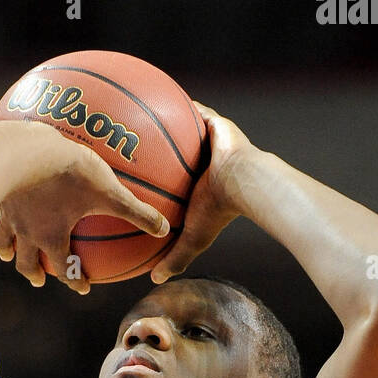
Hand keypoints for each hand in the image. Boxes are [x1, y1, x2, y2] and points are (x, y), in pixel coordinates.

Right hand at [0, 138, 168, 293]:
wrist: (21, 150)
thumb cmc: (67, 172)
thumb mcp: (108, 191)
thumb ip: (136, 211)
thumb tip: (164, 229)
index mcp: (52, 238)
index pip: (63, 269)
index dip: (74, 281)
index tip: (82, 287)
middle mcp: (27, 233)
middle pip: (25, 263)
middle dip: (33, 273)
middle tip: (39, 279)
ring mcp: (8, 215)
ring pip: (2, 242)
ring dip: (7, 252)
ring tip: (8, 254)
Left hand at [150, 102, 253, 283]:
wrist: (245, 184)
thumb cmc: (219, 212)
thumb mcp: (192, 239)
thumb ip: (174, 257)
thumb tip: (155, 280)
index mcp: (200, 187)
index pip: (177, 183)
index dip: (161, 181)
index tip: (141, 181)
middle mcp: (205, 163)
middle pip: (180, 155)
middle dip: (161, 151)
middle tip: (132, 146)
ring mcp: (212, 142)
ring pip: (185, 131)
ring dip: (168, 125)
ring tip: (140, 117)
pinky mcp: (216, 124)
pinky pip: (194, 112)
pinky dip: (178, 107)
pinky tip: (153, 98)